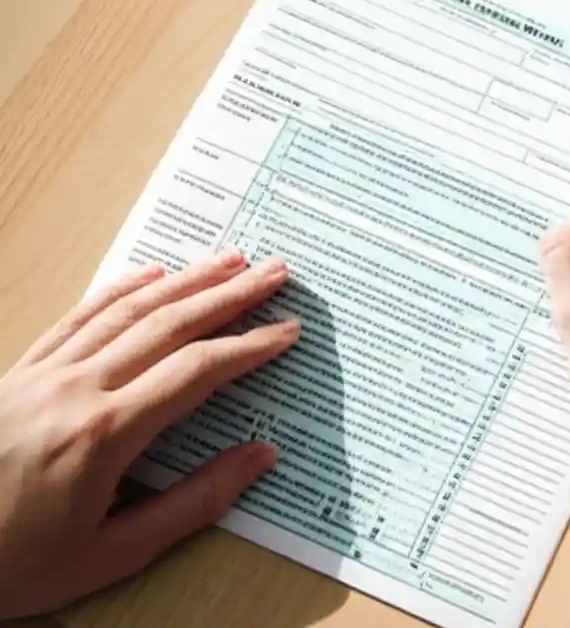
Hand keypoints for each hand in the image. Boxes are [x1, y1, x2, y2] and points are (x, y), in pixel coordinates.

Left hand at [0, 251, 297, 618]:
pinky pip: (76, 319)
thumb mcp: (114, 554)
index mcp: (103, 434)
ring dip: (183, 280)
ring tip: (228, 260)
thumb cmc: (16, 564)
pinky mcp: (17, 373)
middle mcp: (73, 390)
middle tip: (274, 272)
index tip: (288, 330)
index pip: (196, 372)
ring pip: (125, 311)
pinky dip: (117, 291)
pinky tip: (150, 273)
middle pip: (167, 325)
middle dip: (228, 295)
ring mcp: (41, 375)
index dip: (249, 347)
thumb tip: (259, 458)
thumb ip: (193, 504)